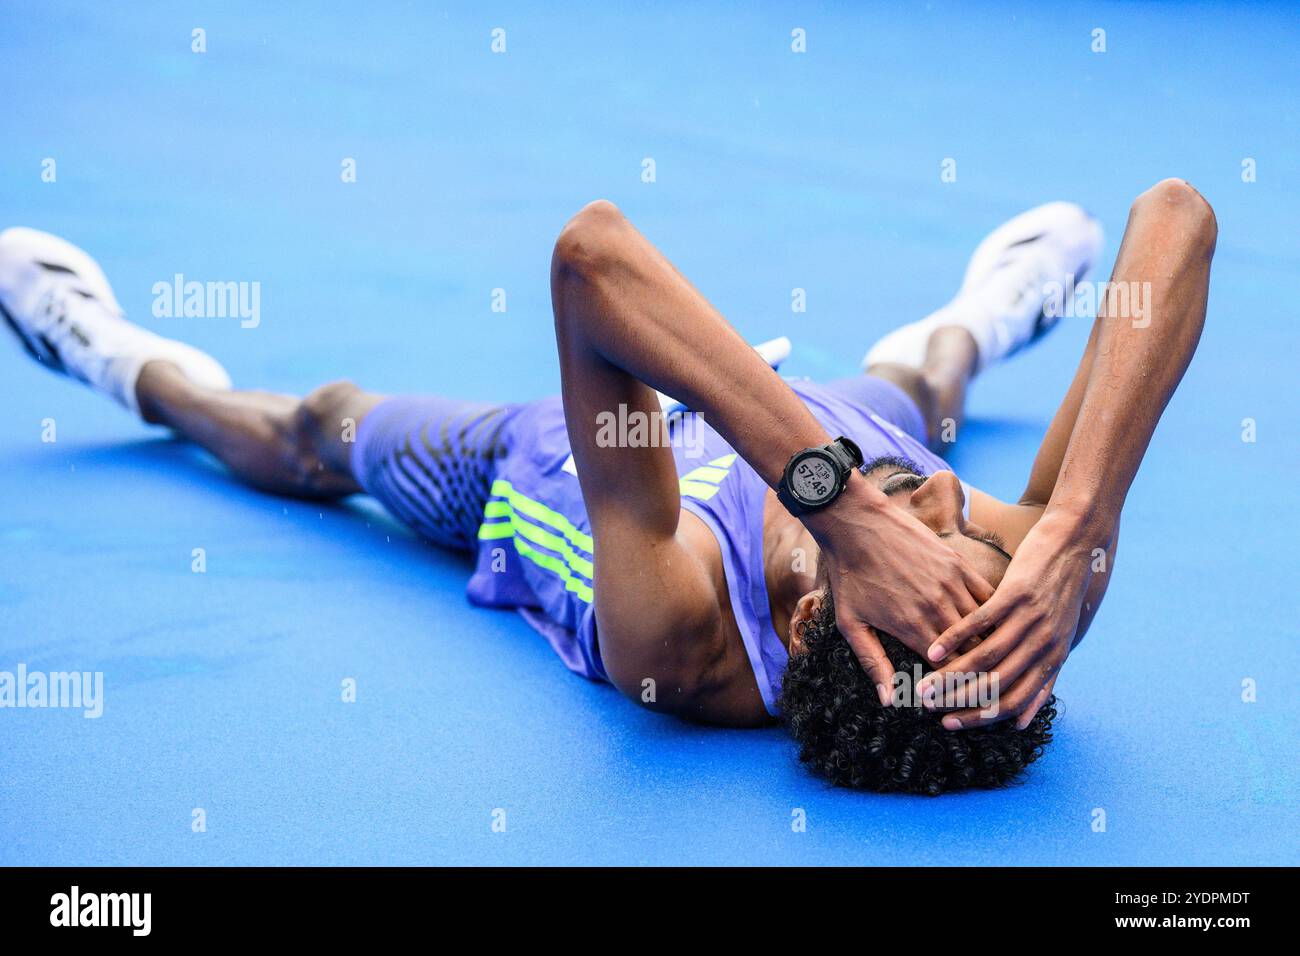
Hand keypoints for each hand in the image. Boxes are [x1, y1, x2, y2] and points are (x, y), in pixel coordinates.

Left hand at [807, 477, 993, 703]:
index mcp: (910, 627)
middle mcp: (936, 608)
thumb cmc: (849, 575)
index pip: (946, 669)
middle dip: (978, 671)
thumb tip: (889, 700)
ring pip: (983, 625)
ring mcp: (950, 584)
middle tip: (986, 686)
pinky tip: (999, 626)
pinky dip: (993, 613)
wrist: (856, 524)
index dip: (956, 687)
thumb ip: (872, 662)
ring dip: (990, 644)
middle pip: (970, 650)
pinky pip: (986, 595)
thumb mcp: (851, 623)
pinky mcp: (957, 564)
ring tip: (999, 663)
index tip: (960, 699)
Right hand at [917, 511, 1096, 728]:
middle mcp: (1043, 642)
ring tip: (924, 686)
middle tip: (929, 709)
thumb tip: (1024, 722)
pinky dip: (954, 639)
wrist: (1076, 544)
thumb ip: (1043, 678)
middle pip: (996, 684)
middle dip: (959, 701)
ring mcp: (1030, 618)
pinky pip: (980, 622)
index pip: (1015, 700)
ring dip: (951, 676)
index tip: (953, 723)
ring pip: (985, 656)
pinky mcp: (1016, 593)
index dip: (981, 717)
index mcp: (1052, 657)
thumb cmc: (1065, 592)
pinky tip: (933, 650)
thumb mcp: (1062, 639)